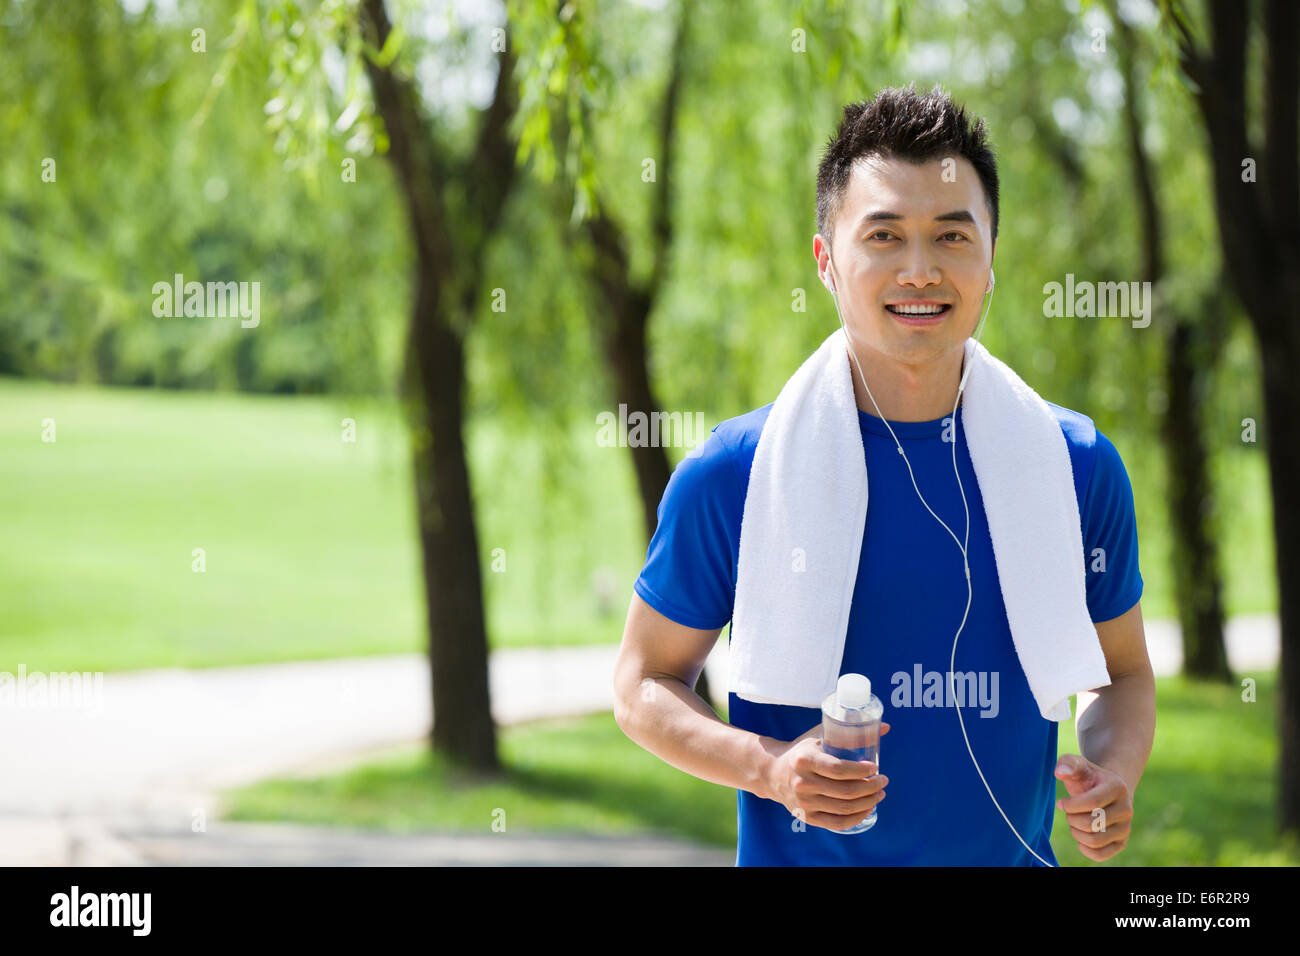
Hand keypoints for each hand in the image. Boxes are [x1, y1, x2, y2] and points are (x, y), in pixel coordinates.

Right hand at [764, 722, 890, 831]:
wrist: (772, 773)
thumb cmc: (801, 752)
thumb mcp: (818, 737)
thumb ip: (847, 732)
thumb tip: (886, 727)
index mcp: (804, 760)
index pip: (839, 769)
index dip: (861, 770)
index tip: (875, 767)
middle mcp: (802, 783)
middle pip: (846, 791)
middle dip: (871, 787)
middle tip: (883, 781)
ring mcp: (804, 803)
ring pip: (845, 808)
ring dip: (868, 802)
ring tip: (879, 794)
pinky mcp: (806, 817)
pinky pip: (837, 823)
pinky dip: (856, 818)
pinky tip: (867, 809)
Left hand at [1054, 752, 1132, 860]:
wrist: (1107, 790)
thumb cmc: (1088, 777)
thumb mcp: (1078, 765)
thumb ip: (1067, 763)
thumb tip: (1060, 772)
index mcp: (1118, 788)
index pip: (1093, 802)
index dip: (1071, 805)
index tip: (1060, 803)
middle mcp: (1126, 809)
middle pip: (1092, 823)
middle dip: (1072, 818)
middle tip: (1069, 813)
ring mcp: (1125, 828)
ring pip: (1095, 840)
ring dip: (1076, 833)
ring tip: (1074, 822)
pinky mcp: (1121, 842)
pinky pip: (1100, 855)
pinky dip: (1084, 848)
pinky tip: (1080, 835)